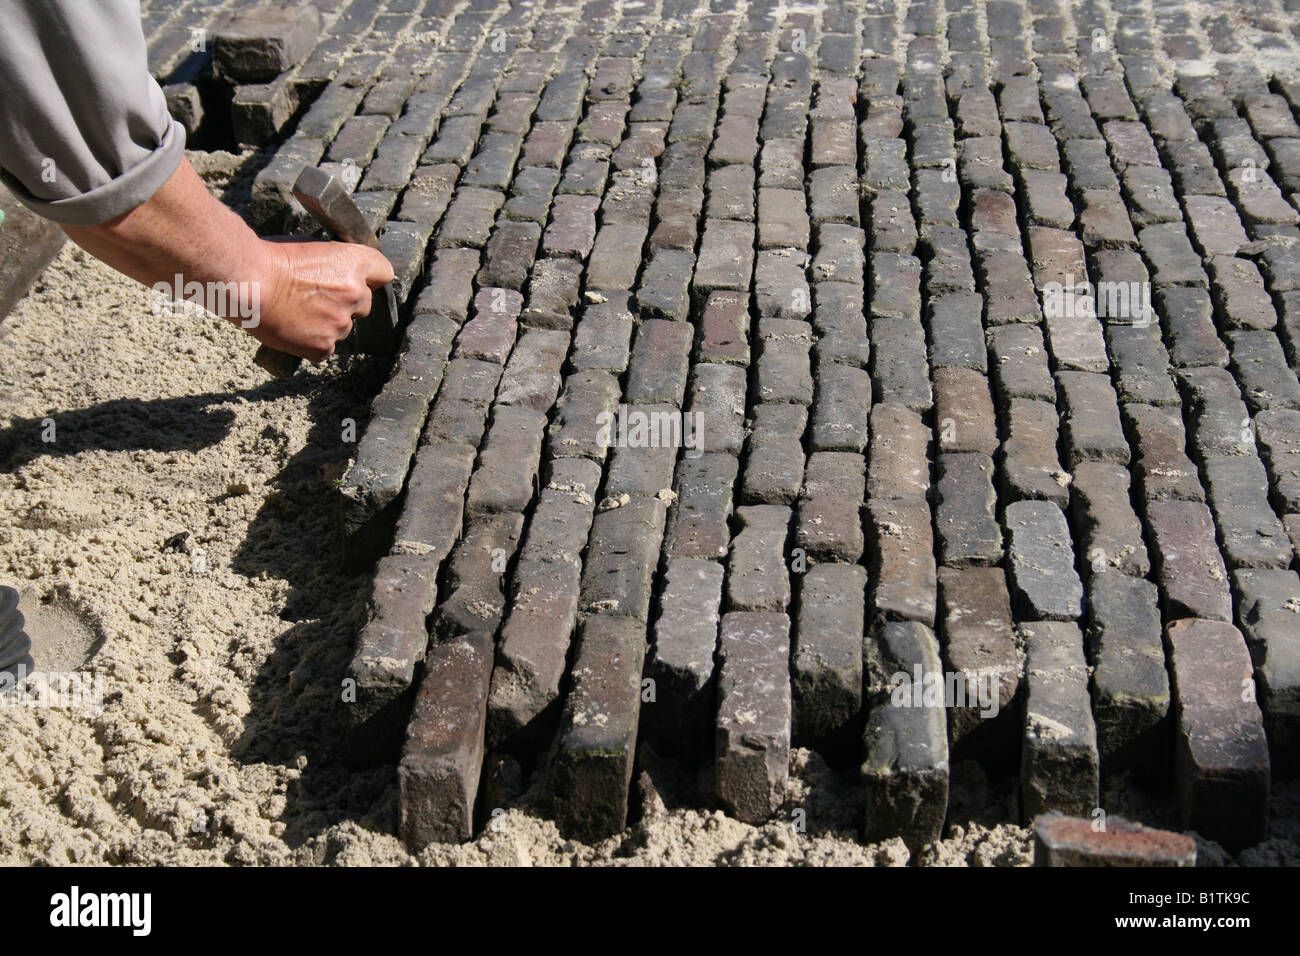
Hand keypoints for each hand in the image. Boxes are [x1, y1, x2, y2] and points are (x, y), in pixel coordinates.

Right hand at [249, 238, 394, 362]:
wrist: (248, 282)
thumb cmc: (269, 259)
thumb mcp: (309, 245)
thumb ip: (333, 261)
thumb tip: (337, 271)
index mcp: (355, 263)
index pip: (383, 272)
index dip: (369, 277)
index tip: (357, 279)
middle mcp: (355, 294)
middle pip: (364, 304)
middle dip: (346, 303)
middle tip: (315, 297)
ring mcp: (341, 323)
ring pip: (343, 327)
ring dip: (327, 323)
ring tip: (296, 311)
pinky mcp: (324, 346)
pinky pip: (325, 348)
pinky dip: (311, 342)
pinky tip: (292, 329)